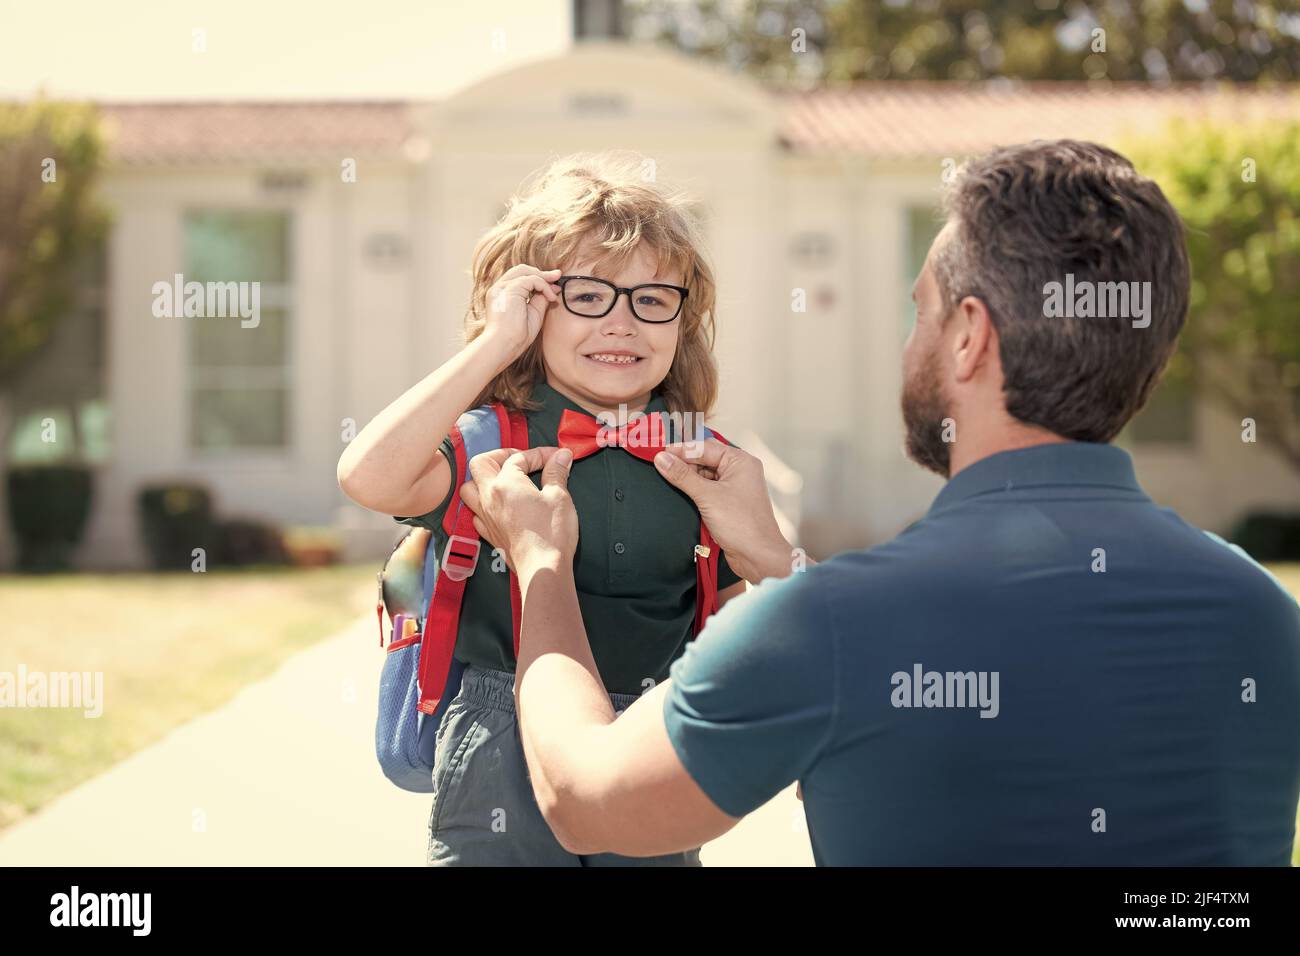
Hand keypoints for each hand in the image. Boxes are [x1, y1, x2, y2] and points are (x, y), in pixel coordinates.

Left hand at [460, 446, 577, 574]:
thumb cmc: (551, 533)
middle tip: (520, 460)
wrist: (543, 569)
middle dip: (500, 456)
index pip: (519, 458)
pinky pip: (476, 513)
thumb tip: (561, 456)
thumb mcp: (559, 496)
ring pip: (469, 489)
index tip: (555, 458)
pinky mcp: (489, 534)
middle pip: (481, 464)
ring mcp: (486, 517)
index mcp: (505, 483)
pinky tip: (500, 507)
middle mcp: (489, 497)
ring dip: (483, 479)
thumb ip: (556, 472)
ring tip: (503, 480)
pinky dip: (484, 505)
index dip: (539, 454)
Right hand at [482, 264, 561, 361]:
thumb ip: (541, 300)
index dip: (538, 278)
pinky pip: (531, 279)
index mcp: (502, 295)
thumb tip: (554, 288)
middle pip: (521, 270)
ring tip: (555, 289)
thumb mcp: (533, 314)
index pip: (520, 278)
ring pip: (525, 271)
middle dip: (541, 272)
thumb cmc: (516, 337)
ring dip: (544, 278)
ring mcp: (502, 287)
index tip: (554, 283)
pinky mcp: (509, 289)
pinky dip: (544, 286)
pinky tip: (551, 298)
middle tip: (558, 276)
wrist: (504, 346)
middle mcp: (499, 288)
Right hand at [653, 439, 796, 583]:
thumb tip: (662, 458)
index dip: (681, 450)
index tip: (659, 453)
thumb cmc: (742, 525)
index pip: (705, 447)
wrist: (757, 556)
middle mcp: (739, 470)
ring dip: (687, 477)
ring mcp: (734, 487)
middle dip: (683, 462)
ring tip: (666, 477)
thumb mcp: (707, 496)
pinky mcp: (728, 502)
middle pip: (704, 459)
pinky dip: (693, 490)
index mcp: (741, 461)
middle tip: (659, 464)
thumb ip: (682, 476)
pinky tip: (680, 491)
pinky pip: (707, 489)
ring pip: (704, 475)